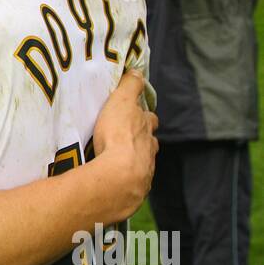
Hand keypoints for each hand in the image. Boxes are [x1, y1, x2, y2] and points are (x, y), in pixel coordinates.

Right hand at [92, 71, 158, 220]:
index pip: (150, 119)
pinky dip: (125, 182)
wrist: (119, 177)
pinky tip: (114, 183)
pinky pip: (131, 185)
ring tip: (119, 163)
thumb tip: (138, 70)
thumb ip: (130, 86)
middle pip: (150, 144)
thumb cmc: (119, 136)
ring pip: (143, 165)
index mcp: (147, 130)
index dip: (144, 116)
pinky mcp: (133, 193)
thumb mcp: (122, 102)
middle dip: (143, 141)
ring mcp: (143, 174)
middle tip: (129, 140)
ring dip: (135, 163)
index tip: (138, 115)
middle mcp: (149, 152)